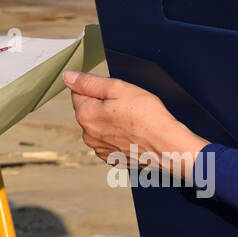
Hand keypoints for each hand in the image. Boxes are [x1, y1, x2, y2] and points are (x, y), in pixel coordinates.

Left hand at [64, 70, 207, 176]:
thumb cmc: (149, 117)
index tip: (114, 92)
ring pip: (100, 127)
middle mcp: (88, 136)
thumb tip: (68, 77)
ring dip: (111, 121)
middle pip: (89, 110)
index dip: (97, 88)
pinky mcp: (113, 159)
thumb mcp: (119, 89)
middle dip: (103, 105)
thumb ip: (90, 82)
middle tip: (128, 105)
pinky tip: (135, 134)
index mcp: (86, 116)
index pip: (78, 93)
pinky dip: (119, 136)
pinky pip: (110, 141)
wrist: (169, 148)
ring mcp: (100, 150)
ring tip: (133, 121)